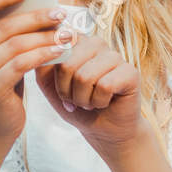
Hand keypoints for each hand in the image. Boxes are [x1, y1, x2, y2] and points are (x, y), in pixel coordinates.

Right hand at [0, 0, 67, 145]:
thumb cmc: (1, 82)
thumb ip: (6, 32)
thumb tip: (37, 1)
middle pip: (4, 26)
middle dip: (36, 17)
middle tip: (60, 12)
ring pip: (16, 45)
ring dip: (45, 36)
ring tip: (67, 33)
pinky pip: (21, 64)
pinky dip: (44, 54)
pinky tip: (60, 50)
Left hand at [34, 28, 143, 159]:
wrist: (101, 130)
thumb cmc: (76, 105)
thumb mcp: (49, 85)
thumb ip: (41, 64)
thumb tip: (43, 49)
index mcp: (76, 42)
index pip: (54, 51)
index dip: (54, 79)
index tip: (63, 91)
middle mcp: (96, 42)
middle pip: (67, 65)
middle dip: (67, 91)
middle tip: (77, 100)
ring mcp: (115, 55)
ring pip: (85, 76)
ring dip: (83, 99)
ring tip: (90, 102)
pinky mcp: (130, 71)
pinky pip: (105, 86)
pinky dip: (99, 102)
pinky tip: (104, 103)